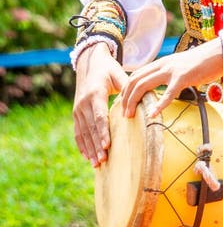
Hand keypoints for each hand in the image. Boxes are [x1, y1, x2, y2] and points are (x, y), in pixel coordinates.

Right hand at [73, 42, 127, 167]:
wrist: (89, 62)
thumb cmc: (108, 69)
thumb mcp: (118, 74)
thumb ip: (128, 87)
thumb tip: (142, 99)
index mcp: (95, 94)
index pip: (99, 116)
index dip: (103, 132)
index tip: (107, 145)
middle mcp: (84, 103)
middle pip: (91, 128)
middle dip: (97, 146)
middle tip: (104, 161)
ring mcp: (78, 109)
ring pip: (83, 133)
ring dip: (89, 149)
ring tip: (96, 164)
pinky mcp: (76, 113)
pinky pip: (78, 132)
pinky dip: (82, 145)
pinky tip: (87, 156)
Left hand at [120, 38, 222, 118]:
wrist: (218, 52)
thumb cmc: (203, 62)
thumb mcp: (180, 66)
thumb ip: (170, 75)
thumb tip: (164, 88)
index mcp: (161, 63)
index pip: (136, 75)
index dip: (126, 89)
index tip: (123, 103)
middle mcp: (163, 65)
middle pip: (135, 80)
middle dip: (125, 98)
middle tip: (123, 113)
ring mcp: (172, 71)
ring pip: (144, 85)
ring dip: (134, 101)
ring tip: (130, 115)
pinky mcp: (183, 77)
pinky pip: (168, 93)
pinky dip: (158, 105)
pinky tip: (152, 115)